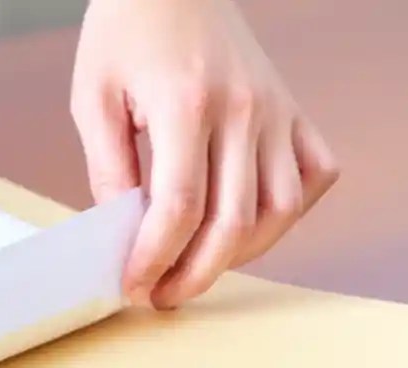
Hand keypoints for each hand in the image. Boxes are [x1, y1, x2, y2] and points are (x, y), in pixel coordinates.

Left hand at [71, 0, 339, 308]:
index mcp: (187, 105)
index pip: (179, 208)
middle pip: (232, 223)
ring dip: (241, 254)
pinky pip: (314, 176)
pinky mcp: (294, 110)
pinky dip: (290, 212)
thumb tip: (123, 233)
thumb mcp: (93, 97)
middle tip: (163, 296)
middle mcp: (243, 110)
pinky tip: (250, 225)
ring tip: (198, 267)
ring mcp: (277, 111)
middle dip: (195, 274)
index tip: (134, 285)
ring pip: (279, 210)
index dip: (156, 259)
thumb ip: (107, 168)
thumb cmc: (127, 31)